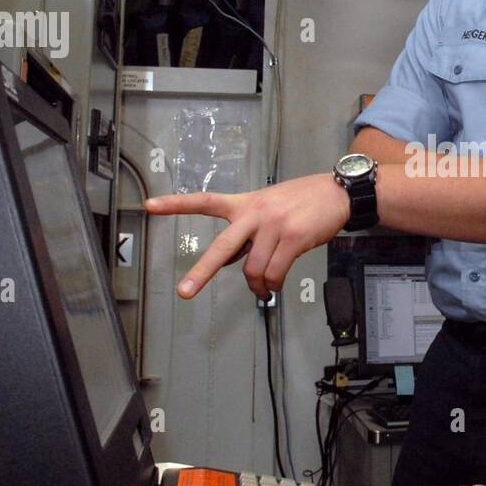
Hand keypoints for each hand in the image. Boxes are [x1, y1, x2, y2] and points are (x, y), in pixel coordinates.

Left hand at [143, 174, 349, 300]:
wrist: (336, 192)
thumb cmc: (302, 201)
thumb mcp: (269, 206)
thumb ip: (250, 230)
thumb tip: (238, 261)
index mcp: (245, 204)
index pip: (205, 201)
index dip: (176, 204)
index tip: (149, 206)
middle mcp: (255, 214)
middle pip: (223, 247)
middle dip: (201, 272)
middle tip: (184, 293)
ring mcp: (274, 226)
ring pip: (255, 270)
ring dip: (258, 286)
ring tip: (264, 288)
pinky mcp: (293, 238)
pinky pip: (275, 272)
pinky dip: (273, 285)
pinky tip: (275, 285)